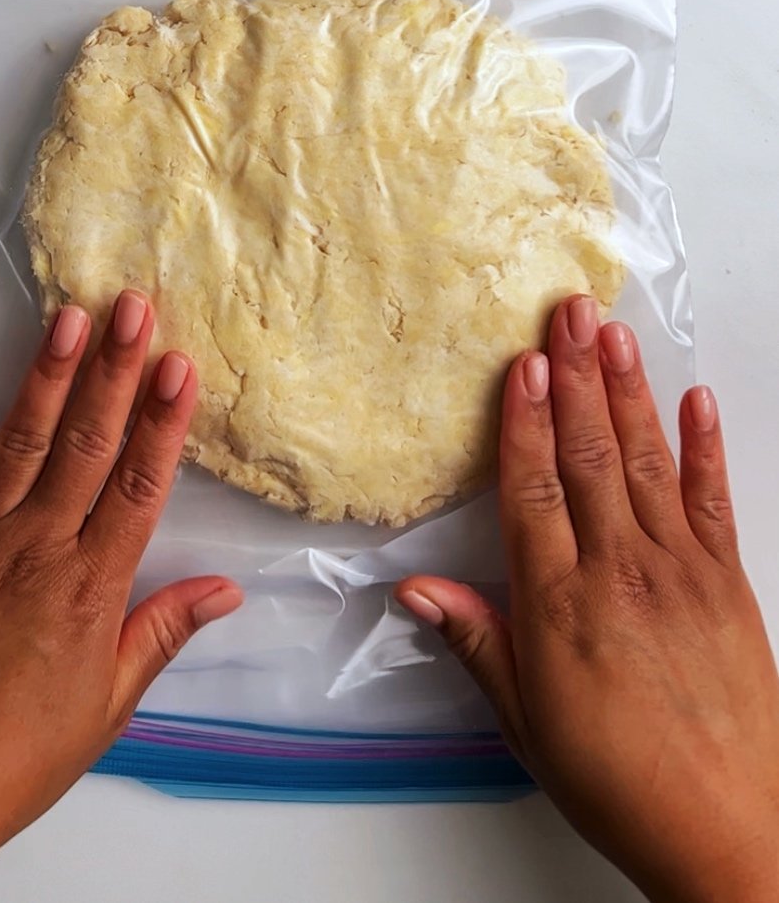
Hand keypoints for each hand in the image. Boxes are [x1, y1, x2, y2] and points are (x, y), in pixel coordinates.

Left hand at [0, 290, 241, 902]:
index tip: (180, 366)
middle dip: (113, 370)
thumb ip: (163, 632)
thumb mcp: (108, 704)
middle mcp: (34, 550)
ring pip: (19, 442)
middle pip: (85, 445)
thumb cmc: (13, 755)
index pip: (137, 486)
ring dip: (45, 375)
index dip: (162, 422)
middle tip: (133, 307)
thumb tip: (225, 591)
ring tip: (68, 317)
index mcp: (88, 589)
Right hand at [396, 296, 778, 902]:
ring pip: (649, 463)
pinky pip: (714, 503)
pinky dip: (706, 448)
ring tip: (614, 334)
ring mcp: (681, 572)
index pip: (534, 490)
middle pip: (592, 456)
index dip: (525, 422)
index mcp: (561, 603)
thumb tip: (413, 589)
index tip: (522, 365)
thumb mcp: (526, 720)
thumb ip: (476, 641)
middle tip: (569, 312)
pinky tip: (697, 402)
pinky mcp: (728, 585)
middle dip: (579, 378)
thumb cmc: (618, 780)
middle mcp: (621, 572)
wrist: (733, 833)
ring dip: (630, 393)